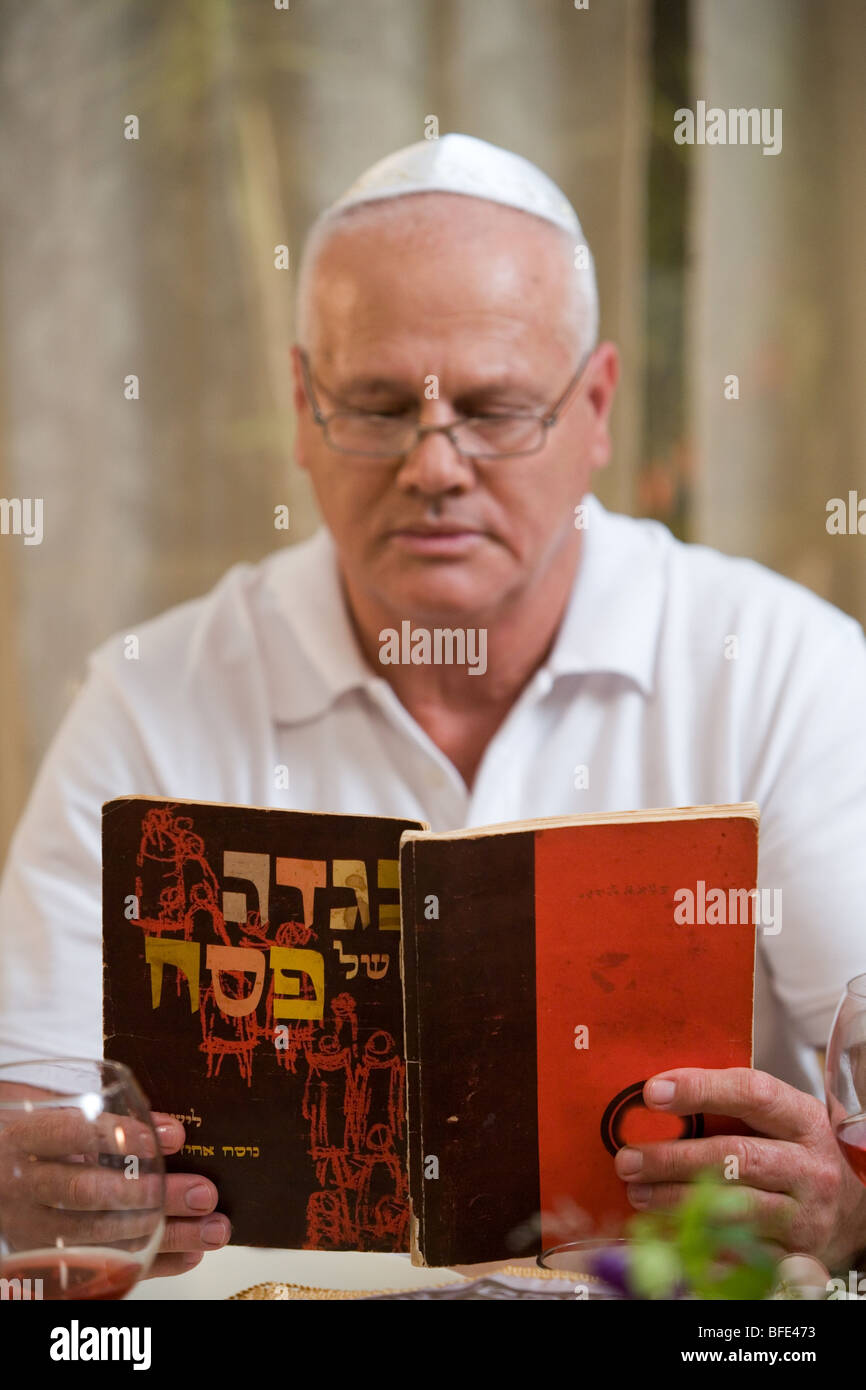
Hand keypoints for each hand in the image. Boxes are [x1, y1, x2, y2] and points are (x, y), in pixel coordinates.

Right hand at [0, 1096, 229, 1279]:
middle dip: (152, 1195)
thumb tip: (163, 1126)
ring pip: (98, 1238)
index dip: (123, 1135)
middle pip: (88, 1193)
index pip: (71, 1134)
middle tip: (203, 1192)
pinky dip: (148, 1264)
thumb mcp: (47, 1109)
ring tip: (213, 1227)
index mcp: (24, 1138)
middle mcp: (23, 1187)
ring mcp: (30, 1230)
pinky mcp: (44, 1263)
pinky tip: (189, 1255)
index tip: (175, 1136)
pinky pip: (100, 1270)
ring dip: (163, 1235)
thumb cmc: (27, 1136)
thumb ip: (96, 1112)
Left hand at [612, 1067, 865, 1268]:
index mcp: (803, 1120)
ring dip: (676, 1201)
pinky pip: (738, 1252)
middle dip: (674, 1158)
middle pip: (735, 1156)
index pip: (752, 1093)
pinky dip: (698, 1242)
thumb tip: (658, 1097)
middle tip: (629, 1159)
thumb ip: (731, 1107)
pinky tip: (667, 1232)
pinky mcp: (793, 1256)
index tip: (653, 1092)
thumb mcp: (780, 1122)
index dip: (700, 1089)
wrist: (850, 1215)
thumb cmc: (798, 1156)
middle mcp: (808, 1167)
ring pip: (732, 1207)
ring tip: (638, 1193)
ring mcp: (804, 1216)